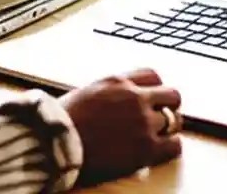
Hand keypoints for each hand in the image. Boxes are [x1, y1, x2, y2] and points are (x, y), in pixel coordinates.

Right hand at [59, 68, 183, 183]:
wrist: (52, 145)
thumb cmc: (58, 123)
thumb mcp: (84, 94)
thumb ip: (106, 95)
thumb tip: (111, 103)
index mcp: (117, 82)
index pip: (153, 76)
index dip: (155, 89)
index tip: (153, 98)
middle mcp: (134, 97)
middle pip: (171, 95)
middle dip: (168, 106)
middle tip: (163, 117)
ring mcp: (143, 122)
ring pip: (174, 120)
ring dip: (169, 128)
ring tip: (162, 136)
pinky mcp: (146, 148)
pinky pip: (174, 146)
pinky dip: (171, 148)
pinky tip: (162, 151)